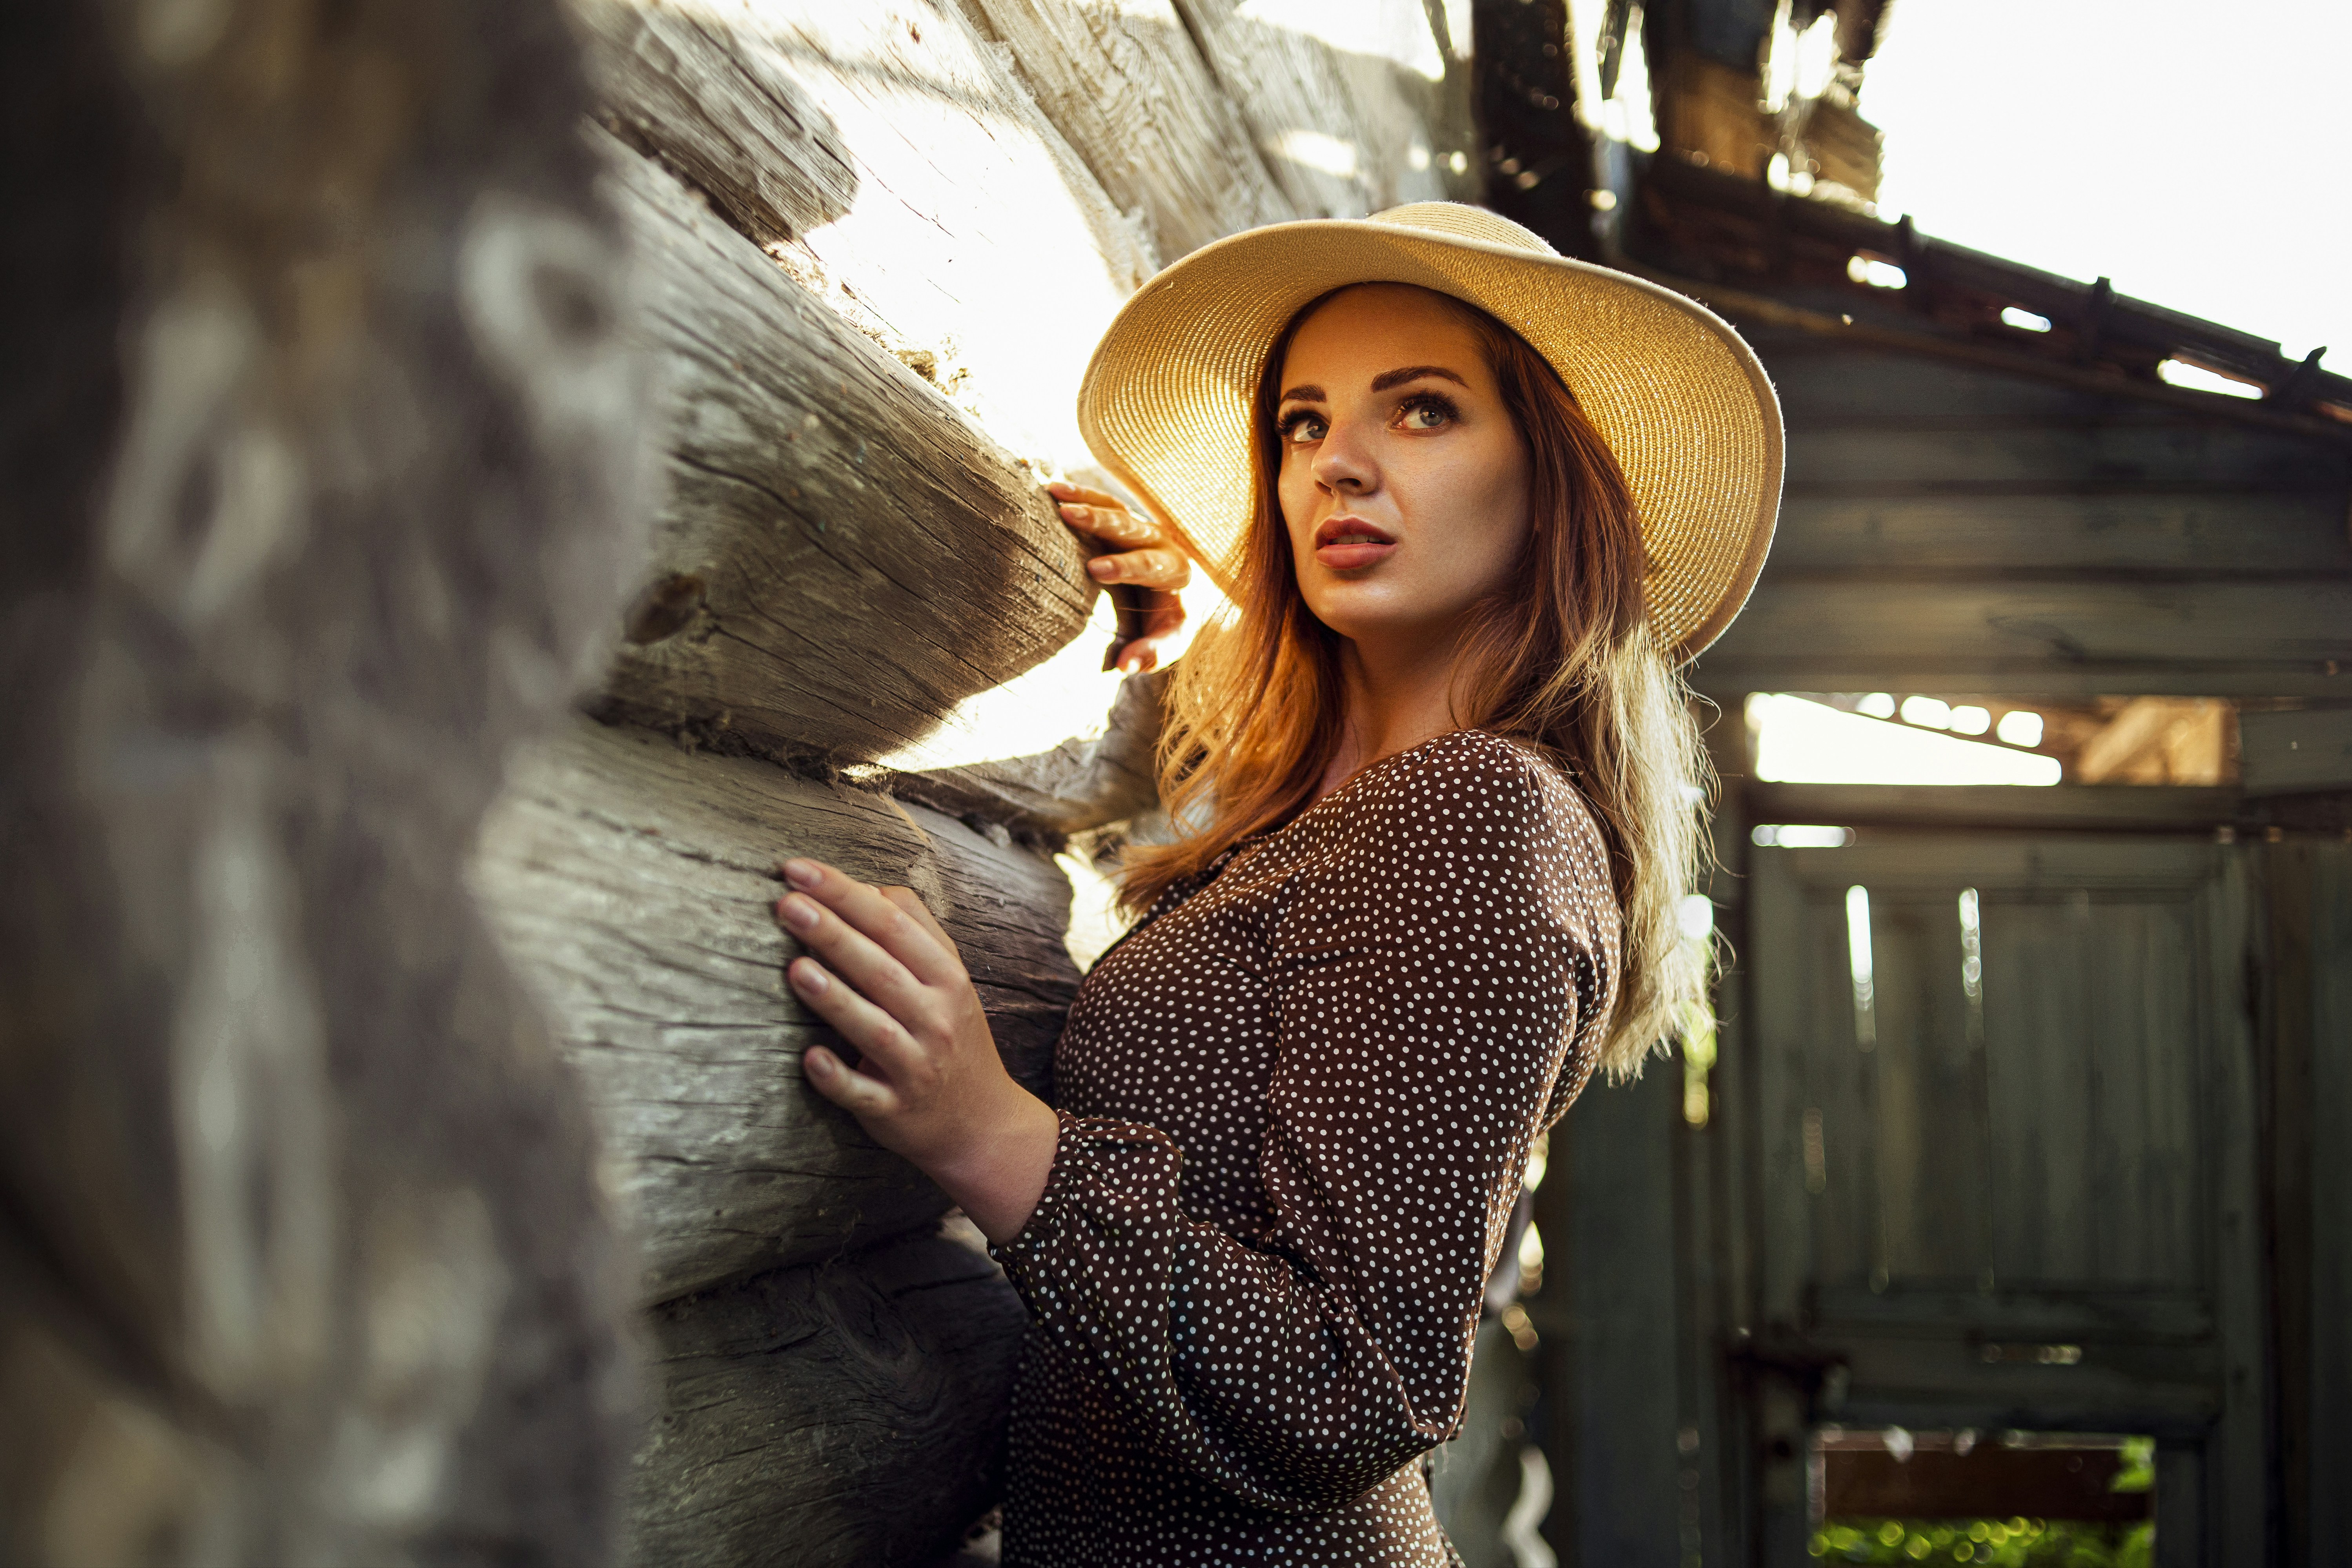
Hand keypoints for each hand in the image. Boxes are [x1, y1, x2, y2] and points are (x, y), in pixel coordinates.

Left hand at [775, 857, 1059, 1243]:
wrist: (981, 1122)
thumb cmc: (952, 1034)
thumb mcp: (950, 979)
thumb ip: (915, 931)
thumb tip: (865, 887)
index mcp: (948, 978)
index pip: (896, 924)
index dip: (847, 894)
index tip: (799, 870)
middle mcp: (937, 1018)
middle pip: (882, 969)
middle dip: (834, 934)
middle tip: (786, 904)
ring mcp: (917, 1067)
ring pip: (874, 1028)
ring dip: (836, 999)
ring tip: (794, 968)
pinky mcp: (895, 1110)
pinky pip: (864, 1094)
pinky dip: (838, 1077)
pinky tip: (810, 1058)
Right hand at [1050, 480, 1189, 673]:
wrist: (1180, 593)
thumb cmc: (1172, 620)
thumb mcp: (1170, 641)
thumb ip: (1152, 654)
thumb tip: (1124, 666)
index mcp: (1176, 571)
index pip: (1149, 565)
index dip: (1123, 566)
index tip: (1096, 568)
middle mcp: (1159, 542)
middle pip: (1129, 527)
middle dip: (1099, 520)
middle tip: (1069, 514)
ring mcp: (1139, 527)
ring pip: (1114, 507)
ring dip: (1084, 498)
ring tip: (1052, 493)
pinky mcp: (1121, 521)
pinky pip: (1100, 501)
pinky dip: (1077, 493)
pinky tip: (1049, 488)